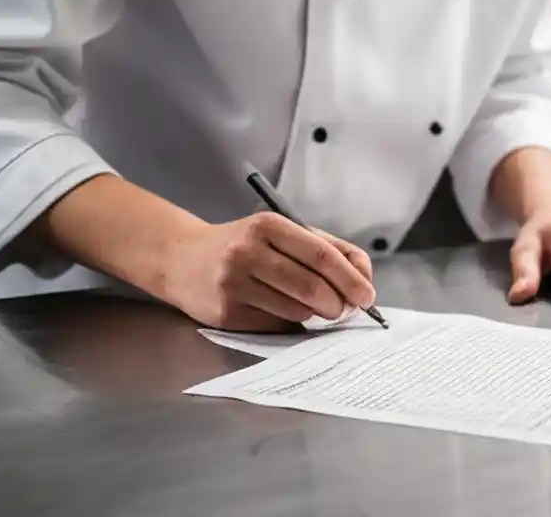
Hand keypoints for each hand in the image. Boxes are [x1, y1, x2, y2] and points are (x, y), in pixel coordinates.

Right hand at [159, 212, 375, 331]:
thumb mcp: (281, 232)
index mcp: (268, 226)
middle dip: (339, 304)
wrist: (183, 259)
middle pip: (312, 286)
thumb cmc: (245, 246)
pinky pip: (275, 325)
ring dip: (315, 314)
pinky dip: (290, 322)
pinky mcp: (225, 312)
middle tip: (346, 310)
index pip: (322, 255)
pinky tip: (281, 310)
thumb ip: (325, 248)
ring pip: (296, 310)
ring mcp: (234, 283)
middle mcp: (248, 252)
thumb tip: (364, 278)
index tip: (367, 296)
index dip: (351, 279)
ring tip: (312, 306)